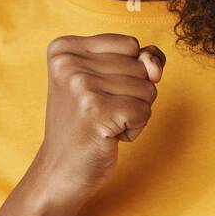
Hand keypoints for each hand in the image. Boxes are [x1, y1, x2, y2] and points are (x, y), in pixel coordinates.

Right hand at [31, 34, 164, 207]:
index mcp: (64, 47)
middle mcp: (68, 62)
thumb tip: (155, 66)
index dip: (126, 73)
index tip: (97, 92)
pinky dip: (134, 129)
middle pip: (140, 66)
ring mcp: (81, 85)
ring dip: (133, 112)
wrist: (59, 170)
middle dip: (131, 94)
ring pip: (147, 88)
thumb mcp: (106, 80)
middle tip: (99, 112)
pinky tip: (108, 136)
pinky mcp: (96, 111)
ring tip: (103, 123)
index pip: (130, 45)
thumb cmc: (85, 123)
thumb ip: (139, 60)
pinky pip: (144, 111)